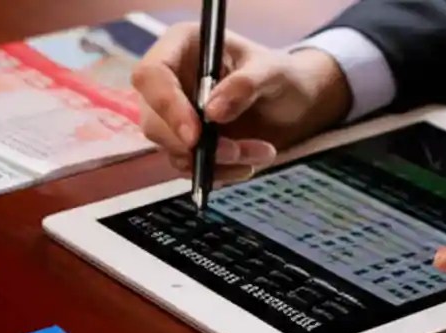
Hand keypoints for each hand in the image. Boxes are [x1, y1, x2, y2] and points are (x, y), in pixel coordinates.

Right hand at [131, 24, 351, 181]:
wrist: (294, 102)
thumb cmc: (281, 75)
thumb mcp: (273, 72)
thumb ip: (245, 85)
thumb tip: (212, 112)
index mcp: (183, 46)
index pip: (151, 74)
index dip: (166, 106)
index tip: (195, 134)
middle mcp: (171, 80)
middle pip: (153, 120)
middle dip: (194, 145)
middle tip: (235, 151)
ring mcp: (176, 114)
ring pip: (173, 149)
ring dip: (214, 161)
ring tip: (261, 153)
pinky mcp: (187, 142)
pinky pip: (189, 166)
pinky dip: (218, 172)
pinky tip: (248, 165)